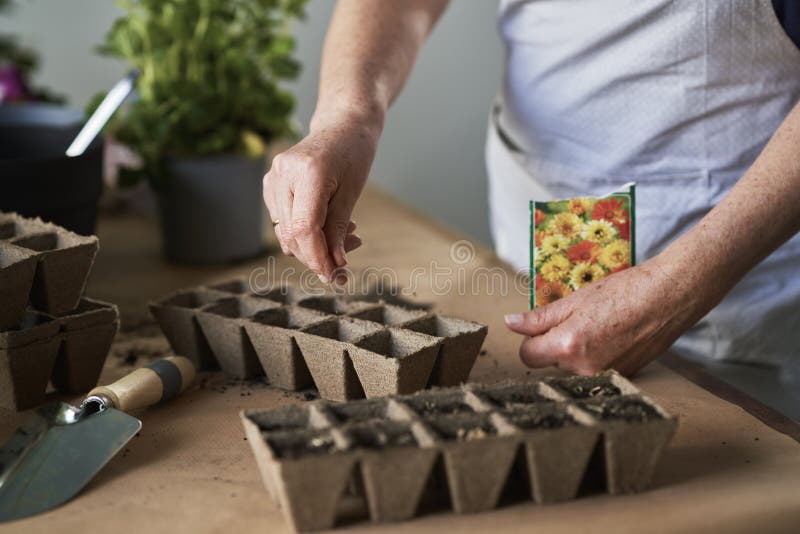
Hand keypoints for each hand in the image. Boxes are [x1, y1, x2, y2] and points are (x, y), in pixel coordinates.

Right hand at [263, 112, 378, 282]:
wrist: (342, 125)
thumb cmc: (353, 155)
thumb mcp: (352, 193)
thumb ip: (339, 229)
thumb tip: (333, 265)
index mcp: (307, 171)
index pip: (305, 227)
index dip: (318, 257)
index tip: (334, 275)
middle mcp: (283, 173)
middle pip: (292, 233)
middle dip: (316, 256)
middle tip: (342, 266)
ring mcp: (273, 177)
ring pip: (286, 230)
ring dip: (314, 245)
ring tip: (346, 238)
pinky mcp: (271, 184)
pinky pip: (284, 220)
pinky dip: (305, 232)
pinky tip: (329, 227)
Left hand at [504, 257, 703, 375]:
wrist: (668, 298)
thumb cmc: (623, 292)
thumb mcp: (575, 300)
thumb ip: (539, 318)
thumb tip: (510, 324)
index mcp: (568, 347)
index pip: (528, 356)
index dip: (533, 338)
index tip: (546, 325)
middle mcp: (584, 370)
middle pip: (550, 362)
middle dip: (556, 343)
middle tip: (580, 320)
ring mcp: (604, 377)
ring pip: (572, 367)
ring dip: (576, 351)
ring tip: (599, 326)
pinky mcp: (622, 378)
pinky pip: (594, 370)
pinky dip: (597, 356)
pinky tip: (613, 337)